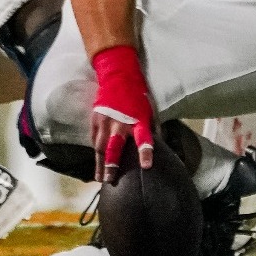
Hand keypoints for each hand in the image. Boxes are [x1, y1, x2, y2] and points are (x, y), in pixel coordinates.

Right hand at [91, 45, 154, 183]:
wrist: (118, 76)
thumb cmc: (137, 96)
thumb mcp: (150, 110)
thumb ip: (153, 128)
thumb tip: (160, 145)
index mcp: (138, 120)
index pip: (143, 138)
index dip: (145, 152)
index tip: (146, 166)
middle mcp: (120, 123)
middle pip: (114, 147)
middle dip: (111, 164)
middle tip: (109, 180)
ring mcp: (106, 122)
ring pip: (100, 146)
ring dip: (100, 164)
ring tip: (99, 178)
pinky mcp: (95, 120)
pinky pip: (95, 140)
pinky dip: (96, 152)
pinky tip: (96, 163)